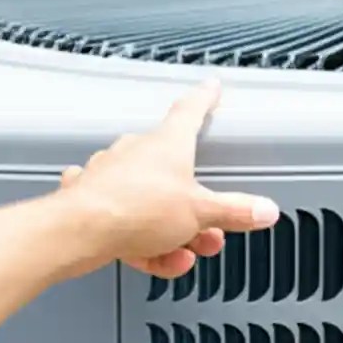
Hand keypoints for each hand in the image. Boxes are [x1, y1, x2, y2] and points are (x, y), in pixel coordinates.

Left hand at [58, 79, 279, 278]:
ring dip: (167, 233)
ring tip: (177, 255)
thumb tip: (263, 209)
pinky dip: (136, 241)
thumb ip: (234, 211)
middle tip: (207, 235)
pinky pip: (121, 220)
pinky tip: (141, 252)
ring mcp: (110, 176)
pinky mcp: (90, 201)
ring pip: (148, 203)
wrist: (80, 231)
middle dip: (193, 209)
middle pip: (174, 175)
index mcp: (166, 143)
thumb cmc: (134, 208)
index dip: (205, 99)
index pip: (190, 111)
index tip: (212, 88)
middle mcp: (135, 153)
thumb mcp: (199, 213)